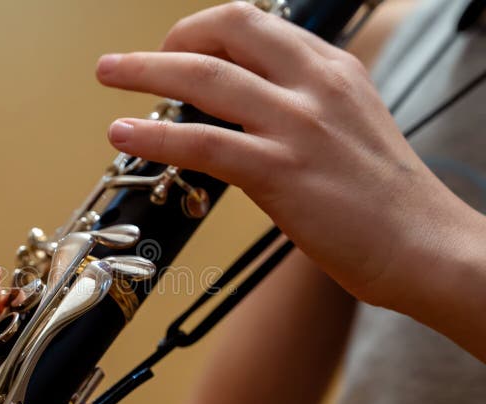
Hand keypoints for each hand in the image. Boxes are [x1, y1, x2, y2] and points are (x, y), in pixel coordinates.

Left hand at [96, 1, 483, 311]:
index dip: (204, 29)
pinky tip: (126, 133)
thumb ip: (302, 107)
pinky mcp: (283, 171)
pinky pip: (205, 143)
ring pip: (205, 78)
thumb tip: (247, 109)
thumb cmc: (385, 200)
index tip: (177, 48)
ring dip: (146, 73)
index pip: (256, 24)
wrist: (426, 247)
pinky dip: (157, 135)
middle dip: (168, 39)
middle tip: (128, 62)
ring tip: (109, 74)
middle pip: (226, 32)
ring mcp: (298, 126)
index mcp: (332, 70)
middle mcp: (314, 85)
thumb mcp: (349, 128)